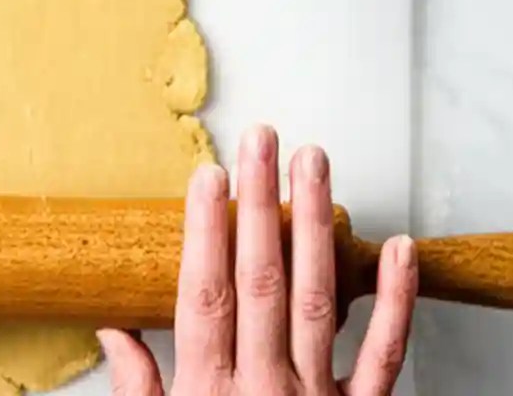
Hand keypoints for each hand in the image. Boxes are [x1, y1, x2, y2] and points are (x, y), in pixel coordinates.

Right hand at [98, 125, 417, 394]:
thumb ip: (138, 390)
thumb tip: (114, 330)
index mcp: (209, 393)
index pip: (206, 294)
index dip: (206, 231)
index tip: (208, 176)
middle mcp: (266, 388)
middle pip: (263, 280)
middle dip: (260, 204)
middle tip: (261, 141)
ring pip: (320, 299)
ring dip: (317, 226)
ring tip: (316, 164)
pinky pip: (387, 356)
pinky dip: (398, 301)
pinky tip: (399, 248)